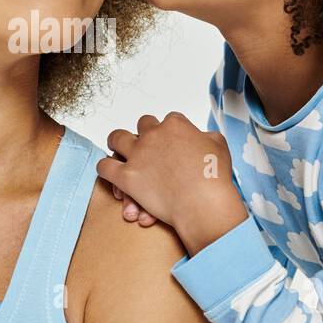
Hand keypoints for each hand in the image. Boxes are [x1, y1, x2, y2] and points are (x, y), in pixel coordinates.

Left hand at [97, 113, 249, 255]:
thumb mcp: (218, 146)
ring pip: (117, 139)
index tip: (172, 140)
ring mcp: (137, 155)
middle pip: (143, 125)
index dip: (170, 130)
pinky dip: (104, 168)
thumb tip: (200, 138)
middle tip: (145, 142)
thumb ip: (205, 137)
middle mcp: (153, 135)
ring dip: (116, 142)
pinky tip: (109, 171)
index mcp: (175, 125)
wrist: (203, 202)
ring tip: (117, 149)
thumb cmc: (214, 176)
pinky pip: (105, 167)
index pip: (169, 120)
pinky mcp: (126, 177)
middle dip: (144, 132)